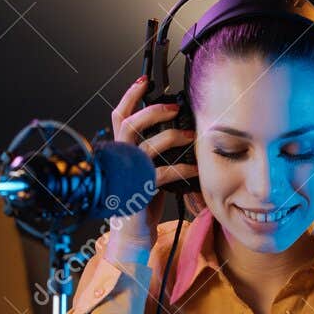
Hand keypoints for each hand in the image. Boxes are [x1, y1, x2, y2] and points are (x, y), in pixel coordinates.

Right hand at [107, 75, 196, 250]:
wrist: (133, 233)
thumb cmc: (142, 199)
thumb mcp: (147, 169)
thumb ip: (153, 149)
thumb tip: (178, 126)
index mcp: (122, 150)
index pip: (119, 116)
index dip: (129, 96)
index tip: (144, 80)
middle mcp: (121, 159)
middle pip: (129, 124)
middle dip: (153, 110)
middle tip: (174, 107)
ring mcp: (128, 174)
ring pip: (147, 145)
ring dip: (172, 136)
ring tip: (191, 135)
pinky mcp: (139, 191)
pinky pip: (163, 173)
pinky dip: (182, 168)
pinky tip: (194, 168)